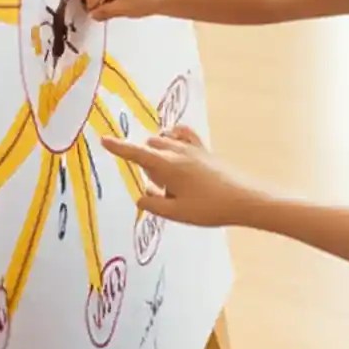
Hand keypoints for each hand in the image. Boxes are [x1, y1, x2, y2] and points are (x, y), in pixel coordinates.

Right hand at [100, 131, 263, 226]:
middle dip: (147, 163)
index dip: (118, 147)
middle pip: (151, 147)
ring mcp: (193, 149)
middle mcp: (178, 151)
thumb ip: (153, 204)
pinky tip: (176, 149)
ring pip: (165, 140)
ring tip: (172, 180)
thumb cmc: (209, 208)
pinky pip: (183, 136)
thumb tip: (141, 196)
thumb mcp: (176, 213)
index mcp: (168, 166)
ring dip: (159, 154)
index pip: (136, 153)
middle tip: (161, 189)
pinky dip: (174, 139)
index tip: (103, 139)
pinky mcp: (205, 151)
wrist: (245, 200)